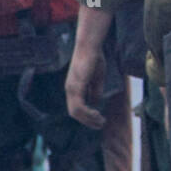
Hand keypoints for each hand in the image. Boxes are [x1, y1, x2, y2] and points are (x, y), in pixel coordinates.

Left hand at [66, 5, 114, 127]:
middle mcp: (70, 89)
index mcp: (74, 88)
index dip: (87, 116)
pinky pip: (79, 105)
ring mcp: (71, 88)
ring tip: (101, 121)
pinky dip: (87, 113)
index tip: (99, 120)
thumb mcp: (97, 78)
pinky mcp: (76, 86)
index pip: (76, 108)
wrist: (90, 46)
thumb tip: (95, 103)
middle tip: (101, 124)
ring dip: (88, 119)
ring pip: (76, 112)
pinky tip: (97, 113)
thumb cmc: (94, 59)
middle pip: (75, 113)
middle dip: (88, 121)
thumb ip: (95, 91)